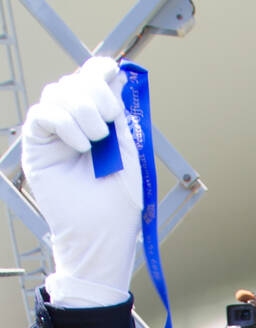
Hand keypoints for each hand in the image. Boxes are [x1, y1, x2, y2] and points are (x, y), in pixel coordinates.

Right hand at [22, 56, 141, 306]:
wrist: (101, 237)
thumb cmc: (117, 206)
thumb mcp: (126, 152)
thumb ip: (119, 116)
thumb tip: (116, 76)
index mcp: (98, 122)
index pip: (92, 79)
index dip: (100, 71)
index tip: (114, 76)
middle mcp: (74, 124)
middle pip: (74, 81)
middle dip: (94, 93)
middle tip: (108, 122)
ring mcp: (54, 134)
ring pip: (57, 93)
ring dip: (81, 110)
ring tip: (95, 142)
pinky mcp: (37, 146)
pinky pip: (42, 115)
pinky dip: (63, 123)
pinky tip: (80, 146)